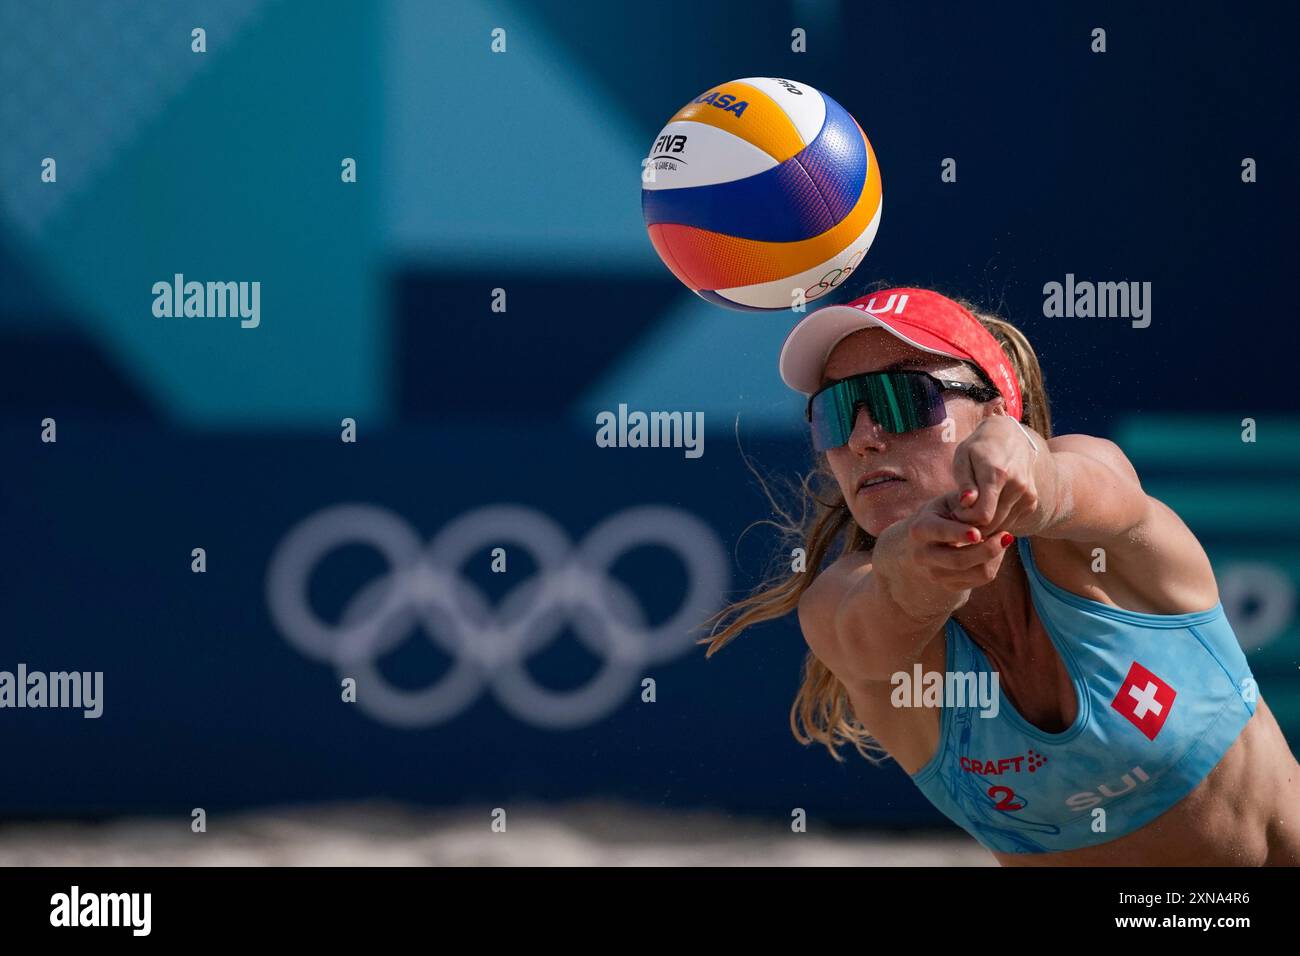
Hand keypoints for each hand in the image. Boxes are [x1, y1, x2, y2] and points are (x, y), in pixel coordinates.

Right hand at [876, 494, 1016, 599]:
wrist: (929, 540)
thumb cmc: (945, 513)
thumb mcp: (950, 501)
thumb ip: (963, 498)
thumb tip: (971, 497)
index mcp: (920, 529)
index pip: (938, 532)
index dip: (958, 533)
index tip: (977, 534)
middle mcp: (922, 555)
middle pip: (959, 560)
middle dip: (986, 549)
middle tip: (1007, 535)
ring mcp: (935, 573)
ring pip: (975, 572)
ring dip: (994, 556)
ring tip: (1002, 538)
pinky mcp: (950, 586)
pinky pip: (981, 579)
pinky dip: (993, 563)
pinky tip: (995, 549)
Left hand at [946, 415, 1041, 536]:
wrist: (1010, 436)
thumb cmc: (980, 447)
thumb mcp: (964, 457)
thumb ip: (965, 482)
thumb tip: (967, 502)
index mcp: (998, 474)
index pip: (983, 514)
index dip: (965, 518)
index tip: (956, 510)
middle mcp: (1018, 485)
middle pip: (993, 523)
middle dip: (973, 524)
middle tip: (961, 513)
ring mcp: (1028, 494)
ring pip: (1003, 525)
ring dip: (985, 524)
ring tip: (971, 509)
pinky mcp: (1032, 501)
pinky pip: (1011, 521)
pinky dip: (997, 521)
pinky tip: (986, 508)